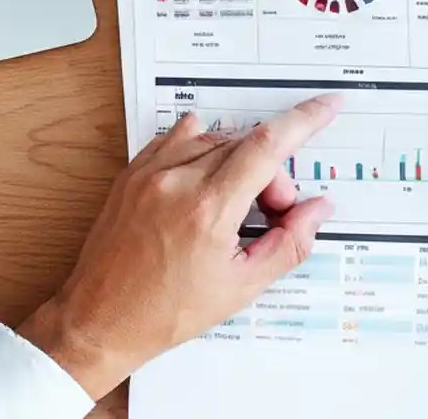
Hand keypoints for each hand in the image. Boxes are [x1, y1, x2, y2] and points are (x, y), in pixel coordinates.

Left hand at [17, 96, 340, 399]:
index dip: (304, 121)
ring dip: (238, 161)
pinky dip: (201, 147)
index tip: (326, 106)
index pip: (268, 147)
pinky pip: (175, 138)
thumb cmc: (164, 312)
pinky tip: (206, 173)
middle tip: (270, 212)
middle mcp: (177, 182)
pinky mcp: (131, 174)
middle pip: (246, 145)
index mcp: (208, 210)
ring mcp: (150, 174)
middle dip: (271, 172)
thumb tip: (317, 210)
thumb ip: (289, 243)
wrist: (100, 321)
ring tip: (233, 205)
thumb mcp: (241, 288)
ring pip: (214, 139)